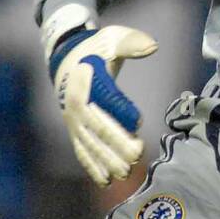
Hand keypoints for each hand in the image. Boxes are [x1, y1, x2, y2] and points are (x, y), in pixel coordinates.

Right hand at [43, 4, 158, 185]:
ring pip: (90, 143)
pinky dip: (93, 166)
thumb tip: (152, 47)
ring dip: (107, 160)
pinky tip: (106, 181)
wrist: (67, 59)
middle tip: (137, 156)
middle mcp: (76, 103)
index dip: (120, 109)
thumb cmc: (97, 47)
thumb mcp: (113, 37)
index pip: (105, 97)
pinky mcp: (75, 130)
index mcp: (86, 79)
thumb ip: (132, 42)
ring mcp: (73, 120)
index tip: (138, 121)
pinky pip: (82, 150)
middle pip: (97, 126)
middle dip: (116, 143)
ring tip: (126, 173)